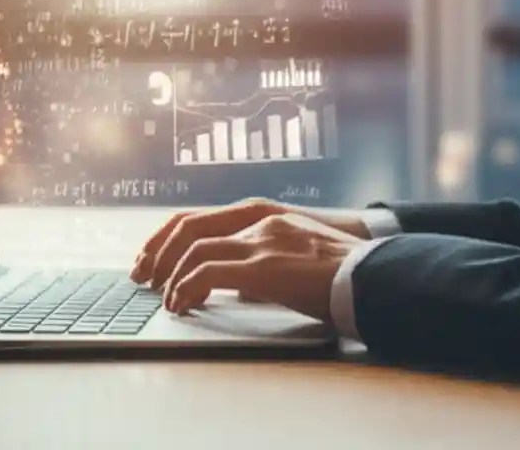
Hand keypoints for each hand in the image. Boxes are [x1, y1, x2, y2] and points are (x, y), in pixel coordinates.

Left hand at [160, 212, 362, 320]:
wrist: (375, 274)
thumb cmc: (345, 272)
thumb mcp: (298, 254)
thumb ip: (266, 258)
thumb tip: (238, 283)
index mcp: (266, 214)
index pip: (200, 217)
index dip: (168, 238)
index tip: (153, 259)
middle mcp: (259, 221)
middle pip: (188, 227)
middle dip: (159, 253)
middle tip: (144, 277)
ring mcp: (262, 241)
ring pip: (194, 251)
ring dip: (172, 277)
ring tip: (168, 300)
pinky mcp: (265, 267)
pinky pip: (207, 273)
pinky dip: (187, 289)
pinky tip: (184, 305)